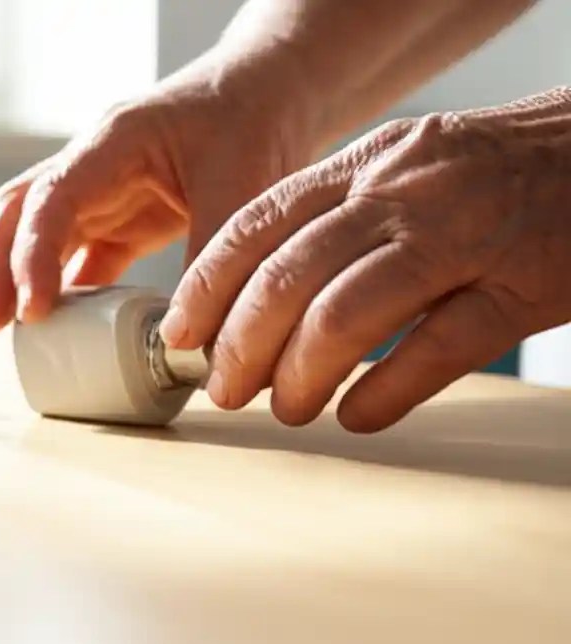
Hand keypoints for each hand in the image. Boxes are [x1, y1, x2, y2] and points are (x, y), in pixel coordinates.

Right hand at [0, 52, 319, 332]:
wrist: (270, 93)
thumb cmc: (254, 120)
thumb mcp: (245, 186)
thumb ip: (212, 257)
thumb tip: (188, 337)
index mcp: (113, 142)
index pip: (52, 199)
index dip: (33, 256)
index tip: (33, 309)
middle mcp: (90, 165)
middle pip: (17, 214)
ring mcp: (98, 193)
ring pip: (33, 236)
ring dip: (10, 280)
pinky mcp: (117, 221)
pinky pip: (73, 258)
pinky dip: (56, 292)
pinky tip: (49, 328)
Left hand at [162, 87, 570, 431]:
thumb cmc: (503, 172)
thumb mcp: (407, 168)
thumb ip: (339, 218)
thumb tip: (259, 292)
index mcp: (368, 165)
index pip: (258, 225)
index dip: (207, 286)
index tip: (181, 335)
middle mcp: (407, 196)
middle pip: (290, 277)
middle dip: (241, 345)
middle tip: (225, 390)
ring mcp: (467, 239)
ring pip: (347, 315)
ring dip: (300, 375)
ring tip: (287, 410)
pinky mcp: (525, 287)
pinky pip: (438, 348)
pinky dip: (385, 393)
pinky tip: (357, 416)